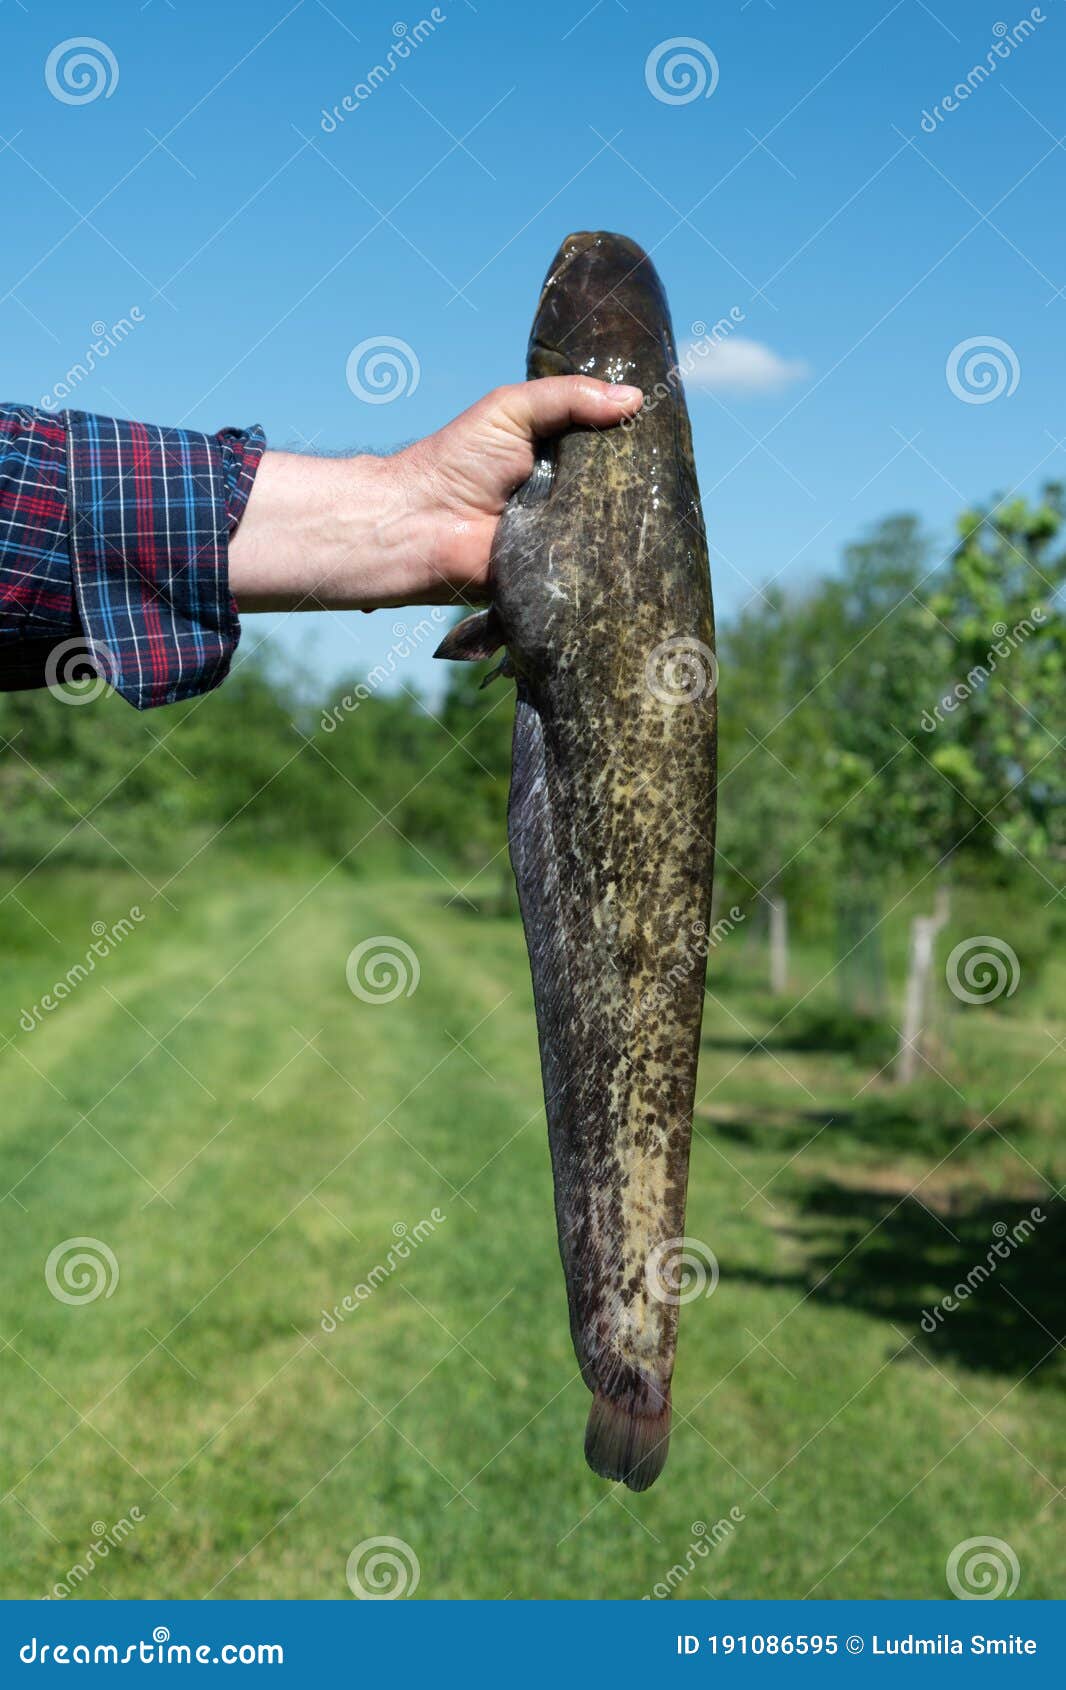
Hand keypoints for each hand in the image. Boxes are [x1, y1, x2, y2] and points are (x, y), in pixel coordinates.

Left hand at [228, 377, 641, 612]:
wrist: (420, 525)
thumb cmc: (456, 461)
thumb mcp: (511, 409)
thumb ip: (568, 397)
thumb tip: (635, 398)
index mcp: (556, 457)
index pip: (609, 447)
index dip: (636, 439)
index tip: (671, 430)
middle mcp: (565, 497)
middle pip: (618, 488)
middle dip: (644, 481)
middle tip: (677, 471)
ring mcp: (565, 537)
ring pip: (614, 528)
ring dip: (634, 520)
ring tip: (669, 507)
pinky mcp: (561, 573)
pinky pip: (597, 566)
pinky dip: (613, 557)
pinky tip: (642, 546)